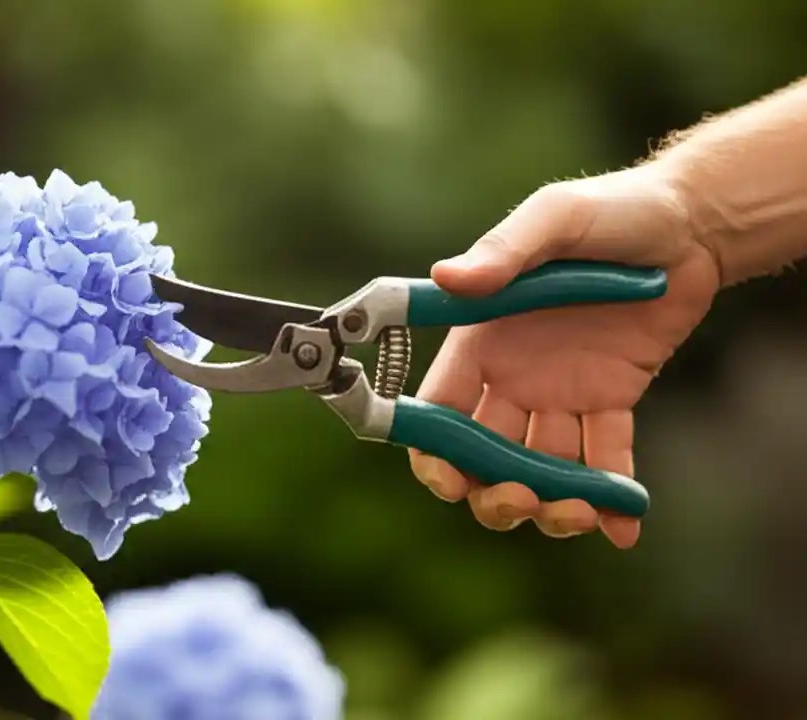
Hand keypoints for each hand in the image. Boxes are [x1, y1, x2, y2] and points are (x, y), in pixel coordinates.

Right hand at [409, 165, 720, 547]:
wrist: (691, 225)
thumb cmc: (613, 210)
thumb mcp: (555, 219)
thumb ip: (503, 252)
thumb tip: (446, 279)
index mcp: (483, 337)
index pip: (441, 407)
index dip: (434, 451)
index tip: (448, 482)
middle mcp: (512, 373)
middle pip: (484, 453)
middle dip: (494, 491)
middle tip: (523, 500)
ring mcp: (560, 391)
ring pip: (542, 466)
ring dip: (553, 503)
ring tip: (579, 512)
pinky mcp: (611, 399)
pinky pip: (605, 457)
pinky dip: (612, 495)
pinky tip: (622, 526)